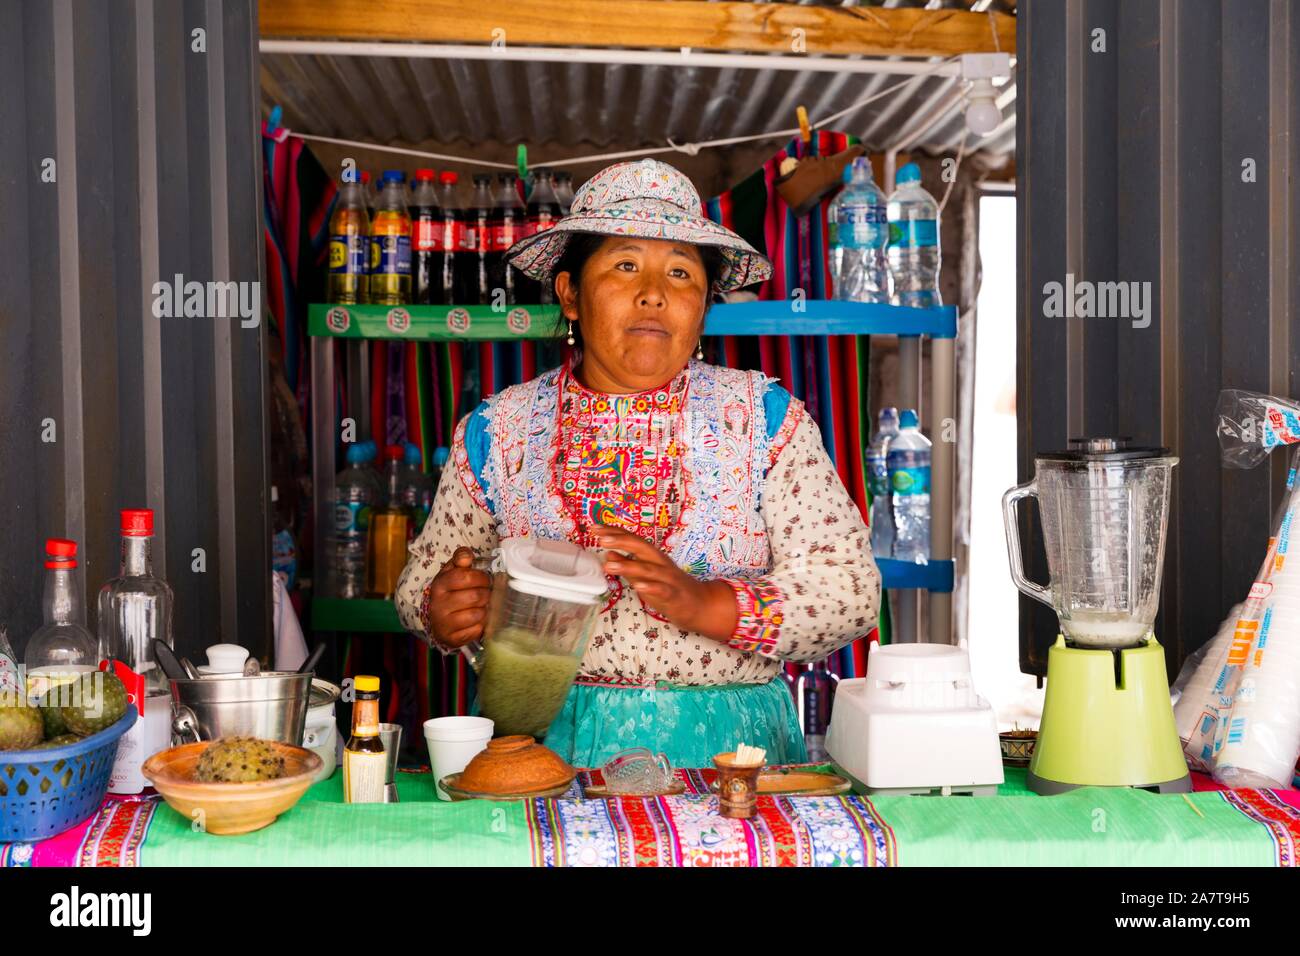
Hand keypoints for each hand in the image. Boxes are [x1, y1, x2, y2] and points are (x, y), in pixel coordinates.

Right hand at [426, 547, 491, 647]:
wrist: (437, 619)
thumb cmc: (450, 592)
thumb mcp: (452, 572)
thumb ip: (460, 559)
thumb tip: (467, 555)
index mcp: (439, 585)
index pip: (465, 577)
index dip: (480, 577)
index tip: (484, 580)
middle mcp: (439, 605)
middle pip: (475, 596)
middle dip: (486, 594)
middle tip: (485, 594)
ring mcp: (444, 623)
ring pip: (478, 614)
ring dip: (484, 610)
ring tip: (481, 606)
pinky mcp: (452, 638)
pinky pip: (477, 630)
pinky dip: (481, 625)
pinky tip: (476, 620)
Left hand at [592, 525, 737, 641]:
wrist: (699, 605)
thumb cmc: (669, 588)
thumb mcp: (645, 575)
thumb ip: (628, 565)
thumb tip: (608, 554)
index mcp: (652, 556)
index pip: (632, 540)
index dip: (614, 533)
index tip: (595, 528)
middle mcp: (660, 562)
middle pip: (640, 547)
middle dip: (621, 541)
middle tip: (600, 538)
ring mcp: (668, 578)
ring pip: (647, 569)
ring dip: (627, 567)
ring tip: (608, 566)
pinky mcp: (674, 595)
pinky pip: (661, 590)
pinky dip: (650, 587)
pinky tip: (637, 587)